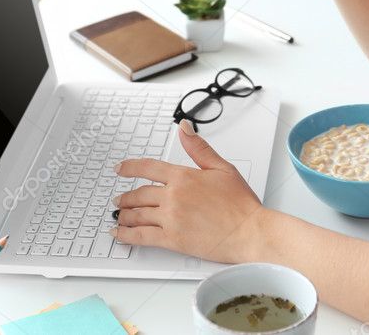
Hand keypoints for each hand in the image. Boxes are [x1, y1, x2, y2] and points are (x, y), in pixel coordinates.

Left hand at [112, 119, 266, 264]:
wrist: (249, 231)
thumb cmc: (240, 203)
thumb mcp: (222, 168)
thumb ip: (198, 148)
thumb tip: (184, 128)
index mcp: (183, 176)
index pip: (148, 168)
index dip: (130, 168)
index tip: (120, 169)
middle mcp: (173, 196)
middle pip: (139, 194)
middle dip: (125, 197)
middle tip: (119, 199)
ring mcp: (170, 218)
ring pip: (136, 215)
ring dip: (123, 215)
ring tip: (119, 216)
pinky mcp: (172, 240)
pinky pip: (141, 236)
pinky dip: (126, 235)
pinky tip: (119, 234)